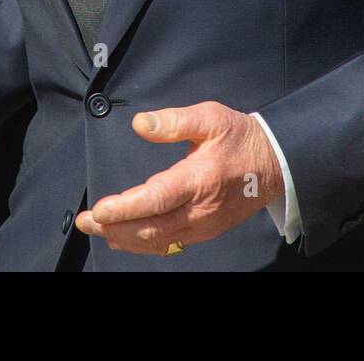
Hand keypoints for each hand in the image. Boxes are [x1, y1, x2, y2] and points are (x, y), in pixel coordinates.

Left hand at [75, 101, 282, 255]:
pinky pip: (171, 244)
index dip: (124, 208)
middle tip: (87, 222)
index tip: (99, 210)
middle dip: (115, 227)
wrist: (276, 164)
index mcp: (199, 180)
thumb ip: (172, 120)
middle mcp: (200, 209)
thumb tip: (139, 124)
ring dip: (126, 239)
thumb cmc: (240, 138)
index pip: (155, 200)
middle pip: (151, 228)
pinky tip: (127, 239)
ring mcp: (204, 225)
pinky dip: (145, 244)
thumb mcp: (209, 117)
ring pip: (160, 241)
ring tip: (100, 231)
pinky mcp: (206, 231)